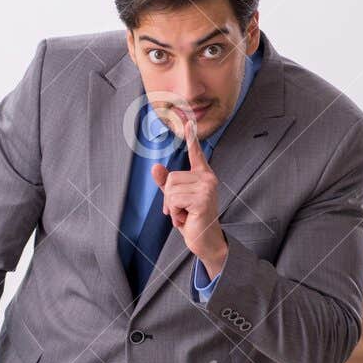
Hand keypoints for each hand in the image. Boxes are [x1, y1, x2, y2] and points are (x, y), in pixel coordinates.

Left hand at [151, 107, 227, 278]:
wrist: (205, 241)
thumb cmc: (192, 219)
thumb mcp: (176, 200)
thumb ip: (166, 184)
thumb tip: (154, 167)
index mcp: (203, 176)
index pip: (196, 154)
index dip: (191, 138)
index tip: (188, 121)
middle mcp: (207, 178)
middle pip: (171, 177)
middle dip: (169, 198)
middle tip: (180, 211)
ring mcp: (207, 188)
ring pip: (170, 189)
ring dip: (172, 207)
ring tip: (184, 215)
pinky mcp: (202, 199)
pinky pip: (174, 199)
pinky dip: (175, 213)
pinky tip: (186, 219)